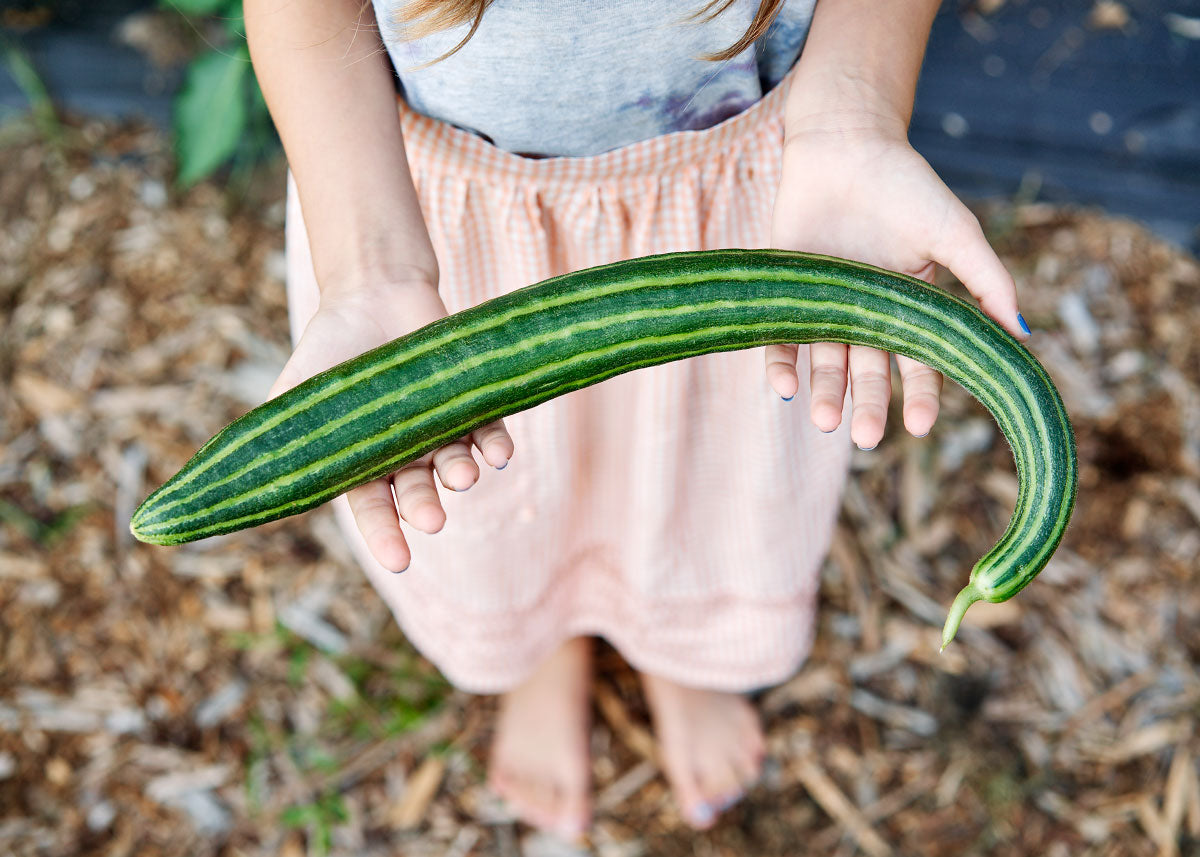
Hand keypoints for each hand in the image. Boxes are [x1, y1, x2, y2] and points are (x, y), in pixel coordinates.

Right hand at [268, 278, 513, 570]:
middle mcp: (406, 453)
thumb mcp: (294, 394)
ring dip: (460, 473)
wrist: (370, 292)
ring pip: (454, 463)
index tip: (400, 562)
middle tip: (433, 520)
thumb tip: (241, 484)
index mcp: (363, 461)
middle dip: (424, 506)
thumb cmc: (327, 349)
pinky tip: (499, 455)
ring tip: (462, 478)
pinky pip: (488, 429)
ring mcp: (440, 428)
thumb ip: (275, 439)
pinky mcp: (470, 401)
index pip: (374, 508)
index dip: (385, 536)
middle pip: (418, 490)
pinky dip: (495, 444)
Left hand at [768, 117, 1027, 448]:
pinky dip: (781, 363)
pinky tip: (783, 388)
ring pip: (826, 360)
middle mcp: (868, 313)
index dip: (919, 396)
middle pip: (869, 369)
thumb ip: (986, 280)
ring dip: (825, 392)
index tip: (918, 428)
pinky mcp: (787, 294)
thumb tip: (1021, 334)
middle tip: (864, 438)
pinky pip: (781, 338)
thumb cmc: (905, 184)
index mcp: (911, 306)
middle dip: (868, 404)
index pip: (918, 362)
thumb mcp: (954, 230)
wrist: (843, 143)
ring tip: (823, 419)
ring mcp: (826, 305)